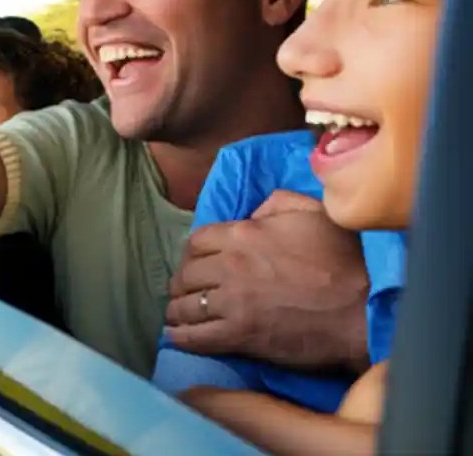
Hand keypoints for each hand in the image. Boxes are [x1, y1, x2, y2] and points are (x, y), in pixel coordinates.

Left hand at [164, 190, 369, 370]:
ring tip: (178, 315)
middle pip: (185, 274)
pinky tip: (176, 336)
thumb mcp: (313, 212)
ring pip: (185, 306)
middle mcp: (230, 265)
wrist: (366, 309)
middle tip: (186, 291)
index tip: (196, 263)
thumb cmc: (346, 258)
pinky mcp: (240, 335)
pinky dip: (180, 336)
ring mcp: (232, 302)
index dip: (193, 253)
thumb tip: (253, 213)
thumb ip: (276, 204)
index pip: (196, 241)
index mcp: (244, 233)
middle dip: (183, 283)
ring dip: (178, 310)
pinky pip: (195, 336)